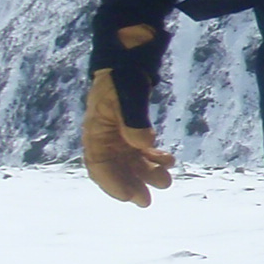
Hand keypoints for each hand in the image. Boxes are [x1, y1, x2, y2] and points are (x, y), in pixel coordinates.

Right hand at [82, 67, 174, 205]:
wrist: (128, 62)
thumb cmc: (123, 78)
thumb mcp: (128, 96)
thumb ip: (134, 120)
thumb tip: (143, 145)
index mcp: (95, 133)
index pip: (98, 165)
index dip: (112, 183)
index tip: (129, 197)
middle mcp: (103, 138)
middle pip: (114, 170)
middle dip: (130, 186)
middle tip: (147, 201)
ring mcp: (117, 136)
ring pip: (130, 163)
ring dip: (146, 173)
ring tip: (166, 181)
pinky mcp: (130, 131)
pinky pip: (140, 151)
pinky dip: (153, 158)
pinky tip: (169, 161)